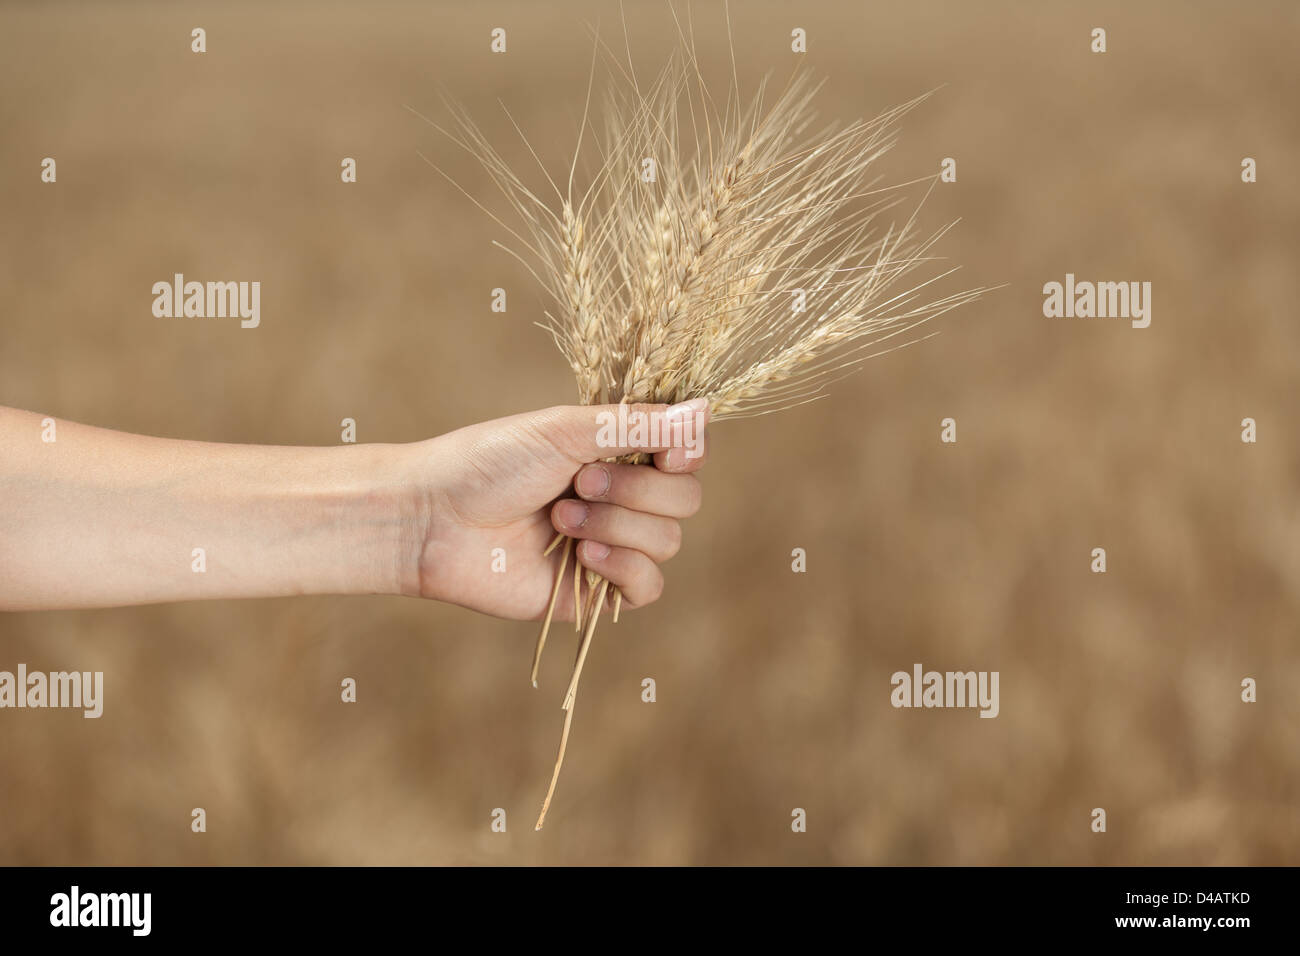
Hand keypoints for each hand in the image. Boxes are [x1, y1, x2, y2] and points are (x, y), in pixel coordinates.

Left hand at [413, 400, 708, 620]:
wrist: (436, 520)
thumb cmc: (489, 462)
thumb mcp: (564, 430)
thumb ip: (636, 425)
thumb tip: (705, 411)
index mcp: (618, 452)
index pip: (687, 454)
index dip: (685, 453)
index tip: (664, 450)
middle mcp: (623, 498)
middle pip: (686, 499)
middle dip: (636, 489)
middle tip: (579, 481)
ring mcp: (613, 545)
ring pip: (668, 541)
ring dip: (615, 524)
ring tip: (558, 517)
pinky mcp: (598, 591)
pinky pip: (648, 586)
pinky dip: (622, 567)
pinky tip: (582, 555)